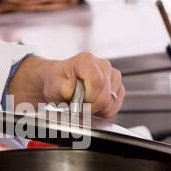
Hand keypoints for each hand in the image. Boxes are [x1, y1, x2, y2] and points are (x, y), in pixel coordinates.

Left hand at [9, 52, 124, 118]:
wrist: (61, 83)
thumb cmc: (58, 81)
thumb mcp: (53, 84)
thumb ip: (60, 87)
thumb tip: (68, 90)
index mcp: (86, 60)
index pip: (97, 82)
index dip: (88, 97)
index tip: (77, 102)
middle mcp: (103, 65)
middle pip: (105, 95)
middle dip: (91, 106)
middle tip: (78, 105)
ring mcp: (113, 76)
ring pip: (112, 101)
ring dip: (97, 109)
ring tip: (85, 103)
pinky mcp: (118, 87)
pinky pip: (115, 106)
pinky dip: (104, 110)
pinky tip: (93, 105)